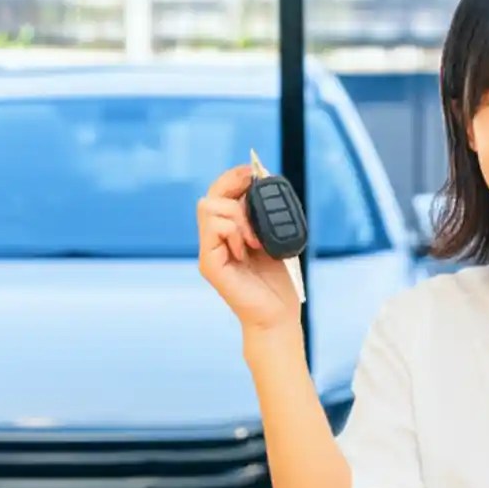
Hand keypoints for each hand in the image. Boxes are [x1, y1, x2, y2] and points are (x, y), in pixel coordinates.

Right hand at [197, 164, 300, 331]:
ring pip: (209, 208)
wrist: (278, 316)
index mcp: (229, 231)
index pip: (219, 193)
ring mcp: (209, 252)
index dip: (232, 177)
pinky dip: (233, 232)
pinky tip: (247, 249)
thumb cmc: (279, 282)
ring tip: (255, 240)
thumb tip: (262, 179)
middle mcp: (215, 240)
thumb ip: (264, 214)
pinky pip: (214, 229)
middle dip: (233, 189)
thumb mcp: (275, 238)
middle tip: (254, 201)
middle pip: (210, 196)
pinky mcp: (209, 265)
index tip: (252, 172)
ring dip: (237, 216)